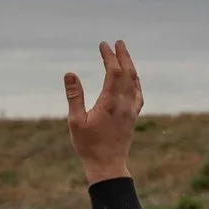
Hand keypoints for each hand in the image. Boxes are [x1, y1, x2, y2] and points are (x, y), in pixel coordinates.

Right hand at [63, 39, 142, 184]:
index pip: (114, 72)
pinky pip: (138, 94)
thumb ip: (74, 96)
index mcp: (110, 103)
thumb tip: (70, 73)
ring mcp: (131, 110)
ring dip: (130, 66)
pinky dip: (135, 81)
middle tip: (117, 43)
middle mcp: (124, 104)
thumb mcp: (76, 121)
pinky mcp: (133, 117)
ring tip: (124, 55)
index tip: (103, 45)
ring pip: (135, 82)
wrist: (107, 166)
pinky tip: (133, 79)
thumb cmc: (88, 145)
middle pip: (128, 73)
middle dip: (123, 56)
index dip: (109, 56)